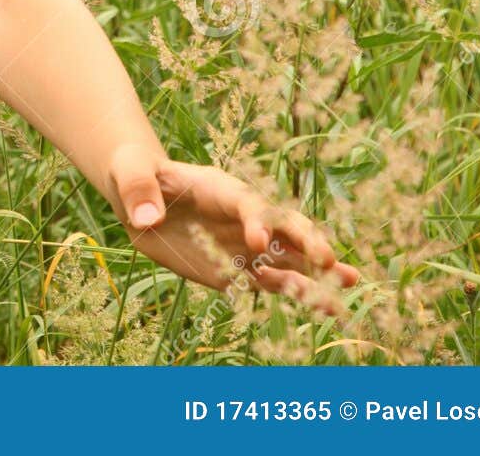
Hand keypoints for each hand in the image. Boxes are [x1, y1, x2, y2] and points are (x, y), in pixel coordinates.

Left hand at [107, 145, 361, 315]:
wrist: (138, 195)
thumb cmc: (135, 174)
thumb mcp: (129, 172)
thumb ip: (137, 191)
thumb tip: (145, 219)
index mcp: (220, 189)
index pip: (247, 203)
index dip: (257, 219)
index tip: (257, 241)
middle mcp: (240, 218)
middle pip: (283, 227)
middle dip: (306, 242)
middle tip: (330, 263)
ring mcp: (240, 246)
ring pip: (285, 261)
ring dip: (315, 275)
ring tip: (350, 290)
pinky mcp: (232, 271)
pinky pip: (266, 284)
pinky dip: (291, 294)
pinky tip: (323, 307)